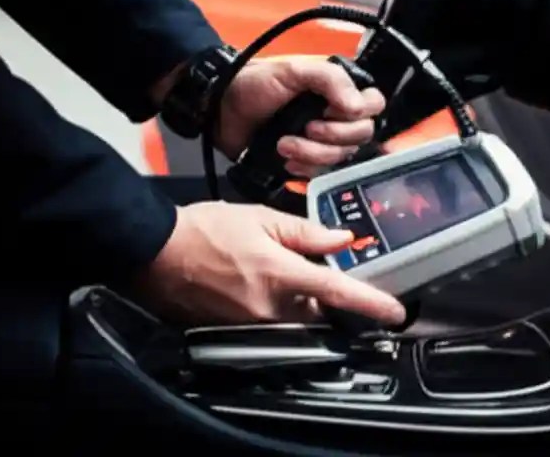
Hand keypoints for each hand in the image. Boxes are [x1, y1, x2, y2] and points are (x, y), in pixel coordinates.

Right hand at [139, 201, 405, 325]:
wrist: (154, 254)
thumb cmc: (203, 231)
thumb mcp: (259, 218)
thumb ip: (304, 231)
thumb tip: (340, 240)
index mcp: (281, 274)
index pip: (338, 291)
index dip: (371, 302)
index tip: (395, 312)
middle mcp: (270, 306)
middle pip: (318, 311)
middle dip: (324, 295)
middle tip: (313, 269)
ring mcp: (252, 323)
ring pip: (295, 319)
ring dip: (298, 300)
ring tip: (273, 271)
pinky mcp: (235, 332)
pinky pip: (269, 323)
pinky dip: (274, 306)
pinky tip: (254, 283)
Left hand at [217, 58, 385, 176]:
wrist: (220, 110)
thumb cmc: (253, 83)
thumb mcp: (293, 71)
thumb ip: (330, 79)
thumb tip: (356, 106)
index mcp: (337, 90)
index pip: (373, 104)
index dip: (359, 112)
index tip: (333, 110)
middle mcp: (335, 115)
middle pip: (361, 135)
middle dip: (333, 136)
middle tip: (307, 127)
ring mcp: (322, 140)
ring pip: (341, 157)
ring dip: (313, 153)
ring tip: (285, 143)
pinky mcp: (306, 161)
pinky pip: (321, 174)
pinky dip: (305, 169)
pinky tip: (286, 157)